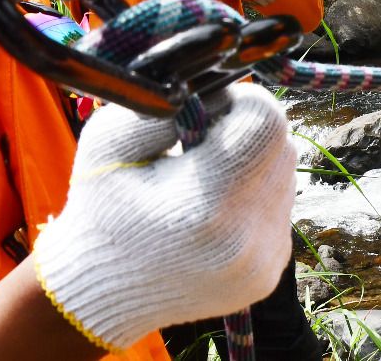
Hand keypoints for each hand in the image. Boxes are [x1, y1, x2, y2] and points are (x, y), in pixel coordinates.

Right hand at [31, 85, 296, 351]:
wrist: (96, 293)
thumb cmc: (100, 208)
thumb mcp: (111, 140)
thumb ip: (165, 103)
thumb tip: (218, 88)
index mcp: (206, 205)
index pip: (267, 122)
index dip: (242, 102)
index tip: (209, 110)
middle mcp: (246, 239)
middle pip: (282, 147)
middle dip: (248, 132)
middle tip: (203, 144)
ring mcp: (263, 261)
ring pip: (284, 177)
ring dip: (253, 165)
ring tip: (203, 181)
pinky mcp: (269, 273)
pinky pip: (279, 210)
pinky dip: (253, 199)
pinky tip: (212, 213)